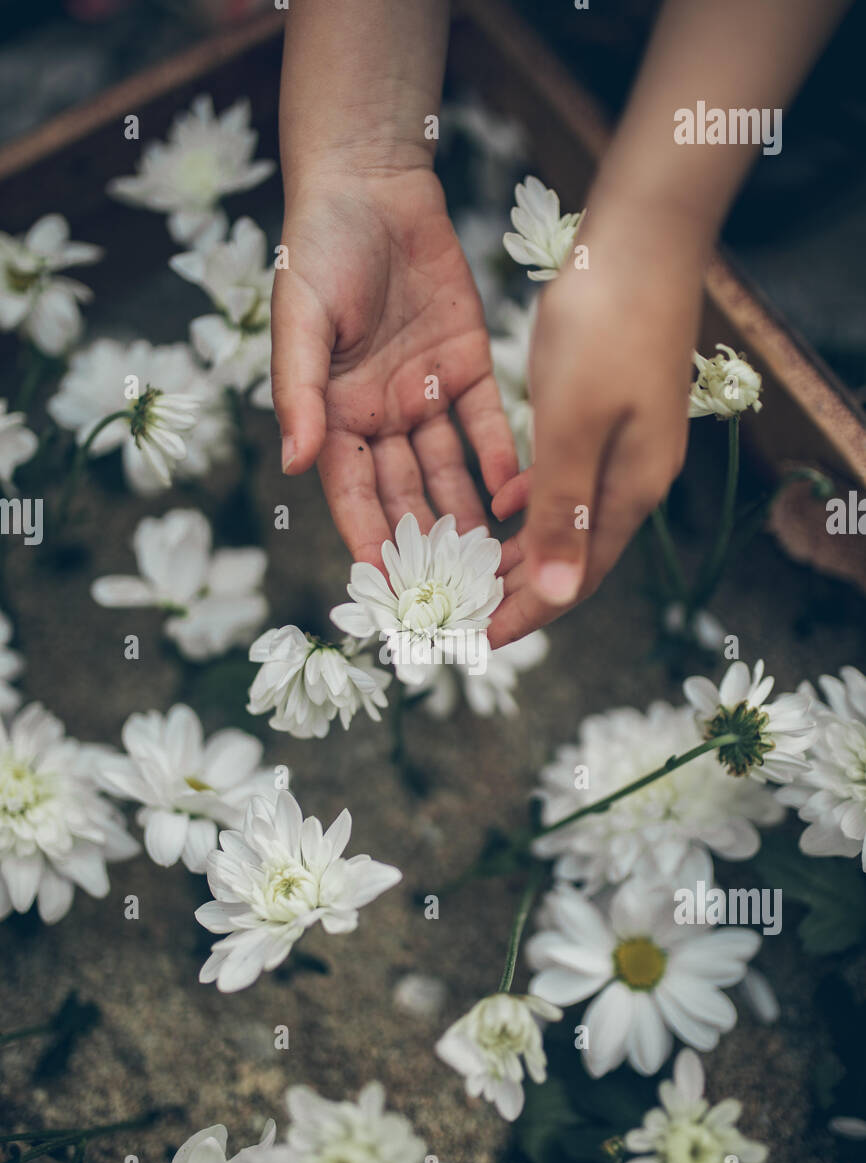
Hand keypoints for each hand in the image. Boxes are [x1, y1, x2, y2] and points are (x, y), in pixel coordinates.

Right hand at [270, 165, 517, 568]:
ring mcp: (425, 394)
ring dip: (467, 514)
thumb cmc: (316, 247)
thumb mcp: (298, 320)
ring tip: (492, 561)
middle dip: (425, 543)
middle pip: (405, 494)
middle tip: (452, 591)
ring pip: (449, 470)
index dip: (369, 539)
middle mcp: (381, 415)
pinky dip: (498, 458)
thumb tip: (295, 464)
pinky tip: (512, 495)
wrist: (370, 181)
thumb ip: (299, 393)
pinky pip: (486, 423)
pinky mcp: (467, 364)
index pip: (353, 493)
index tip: (387, 587)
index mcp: (334, 414)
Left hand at [488, 200, 706, 648]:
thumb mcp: (573, 427)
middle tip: (456, 611)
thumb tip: (552, 597)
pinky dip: (522, 498)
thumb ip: (560, 513)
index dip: (521, 614)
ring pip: (556, 518)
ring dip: (512, 546)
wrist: (643, 238)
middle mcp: (629, 479)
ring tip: (464, 570)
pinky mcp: (601, 411)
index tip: (471, 640)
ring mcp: (618, 444)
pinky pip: (556, 476)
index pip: (570, 579)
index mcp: (627, 492)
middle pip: (565, 557)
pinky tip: (492, 501)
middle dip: (511, 588)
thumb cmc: (606, 326)